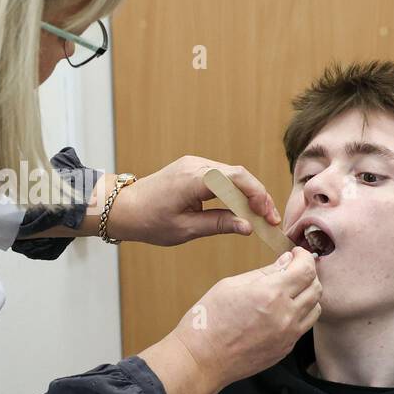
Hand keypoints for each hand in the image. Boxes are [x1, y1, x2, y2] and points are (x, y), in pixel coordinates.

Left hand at [100, 156, 280, 245]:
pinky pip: (221, 176)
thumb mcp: (185, 229)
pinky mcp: (192, 168)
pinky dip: (234, 190)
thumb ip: (219, 225)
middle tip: (270, 219)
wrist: (123, 208)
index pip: (237, 179)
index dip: (258, 196)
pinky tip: (240, 207)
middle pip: (239, 174)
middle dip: (258, 196)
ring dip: (247, 193)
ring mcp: (193, 164)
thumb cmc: (149, 221)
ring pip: (232, 174)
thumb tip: (247, 227)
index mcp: (193, 179)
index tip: (268, 216)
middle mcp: (195, 165)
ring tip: (259, 216)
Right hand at [139, 247, 320, 393]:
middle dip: (307, 273)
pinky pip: (304, 326)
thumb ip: (263, 273)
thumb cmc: (208, 321)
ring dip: (307, 294)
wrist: (201, 359)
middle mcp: (285, 315)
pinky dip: (300, 313)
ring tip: (290, 289)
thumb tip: (284, 262)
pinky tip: (283, 309)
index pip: (306, 269)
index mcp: (270, 294)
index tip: (295, 254)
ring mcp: (288, 335)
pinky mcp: (285, 348)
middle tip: (293, 268)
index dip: (303, 257)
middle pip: (316, 287)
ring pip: (315, 308)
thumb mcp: (230, 286)